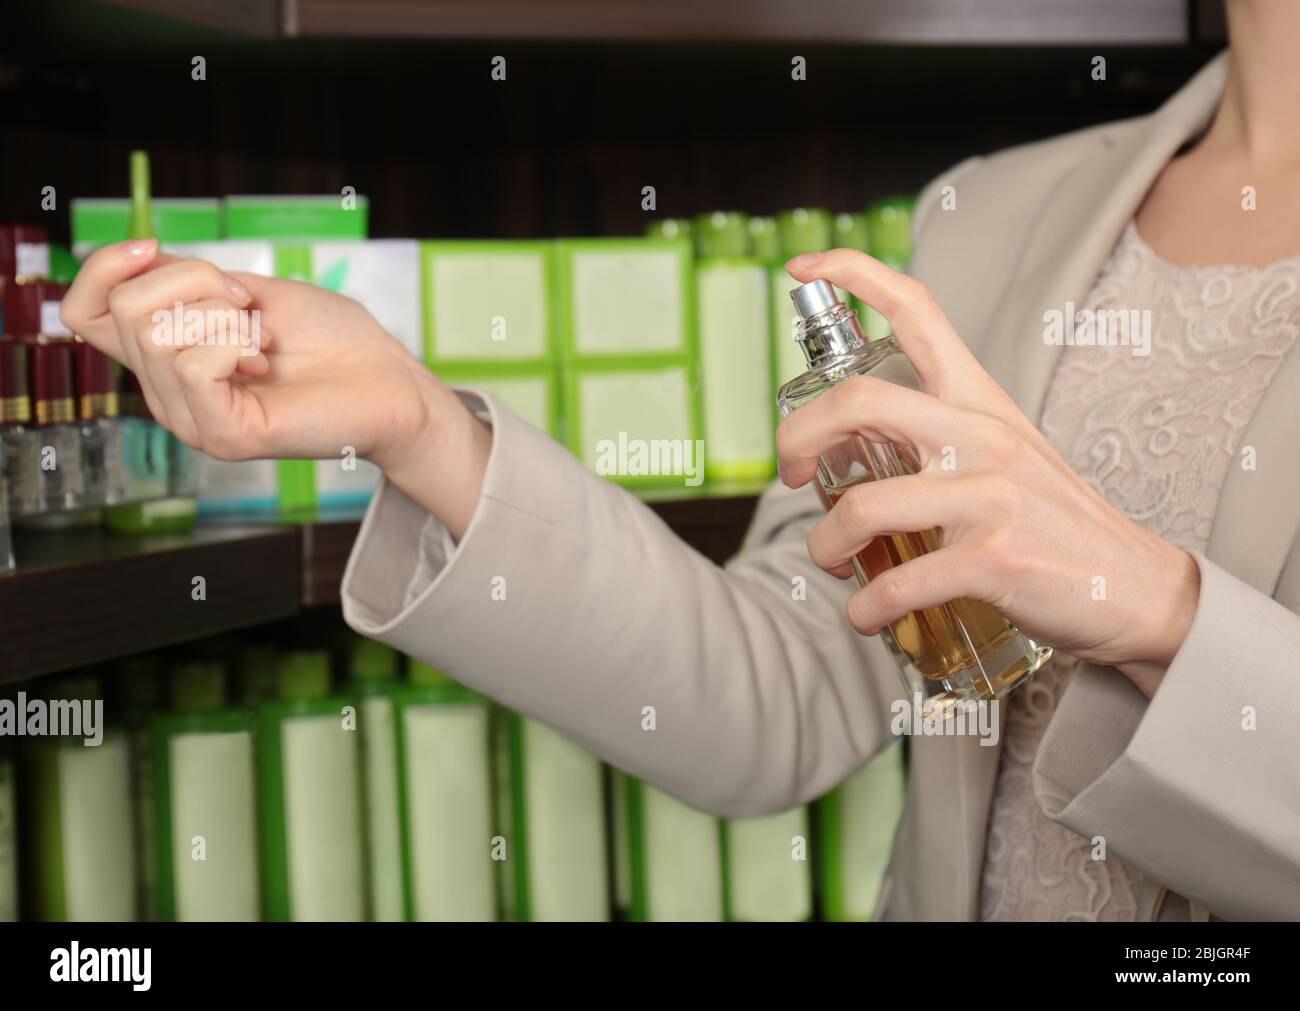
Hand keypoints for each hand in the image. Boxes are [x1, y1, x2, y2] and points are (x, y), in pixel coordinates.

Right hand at [61, 238, 490, 536]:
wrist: (391, 381)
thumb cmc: (334, 338)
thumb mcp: (250, 292)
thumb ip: (189, 282)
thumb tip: (138, 259)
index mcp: (168, 357)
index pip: (84, 312)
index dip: (101, 267)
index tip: (154, 247)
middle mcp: (168, 392)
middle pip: (126, 307)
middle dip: (195, 281)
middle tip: (251, 308)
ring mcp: (192, 419)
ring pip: (156, 333)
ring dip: (223, 315)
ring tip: (265, 342)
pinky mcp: (223, 436)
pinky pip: (193, 364)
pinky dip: (232, 343)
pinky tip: (263, 362)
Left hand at [778, 249, 1199, 697]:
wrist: (1135, 587)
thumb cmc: (1054, 522)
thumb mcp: (1004, 451)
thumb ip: (939, 433)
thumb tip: (848, 449)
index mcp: (979, 399)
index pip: (916, 307)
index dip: (853, 274)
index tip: (801, 268)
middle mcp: (981, 434)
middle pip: (858, 401)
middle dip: (797, 437)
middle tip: (793, 474)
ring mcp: (989, 495)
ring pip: (864, 507)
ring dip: (825, 544)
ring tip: (831, 561)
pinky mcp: (996, 558)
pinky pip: (900, 583)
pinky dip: (866, 608)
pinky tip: (866, 614)